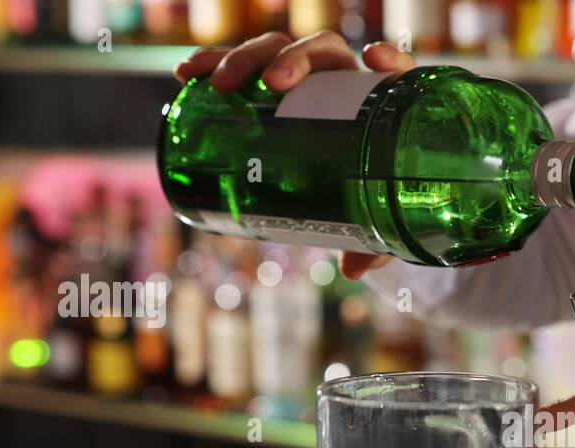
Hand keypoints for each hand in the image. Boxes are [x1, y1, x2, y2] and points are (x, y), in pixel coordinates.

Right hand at [174, 31, 415, 279]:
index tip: (373, 59)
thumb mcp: (370, 223)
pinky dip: (210, 62)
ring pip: (273, 50)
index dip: (386, 58)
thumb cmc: (362, 198)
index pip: (387, 68)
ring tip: (217, 82)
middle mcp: (339, 80)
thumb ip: (370, 243)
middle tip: (272, 83)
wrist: (339, 189)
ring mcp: (300, 78)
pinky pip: (236, 67)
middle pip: (318, 50)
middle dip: (292, 57)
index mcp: (374, 102)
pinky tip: (186, 74)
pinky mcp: (263, 87)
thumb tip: (352, 269)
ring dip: (244, 56)